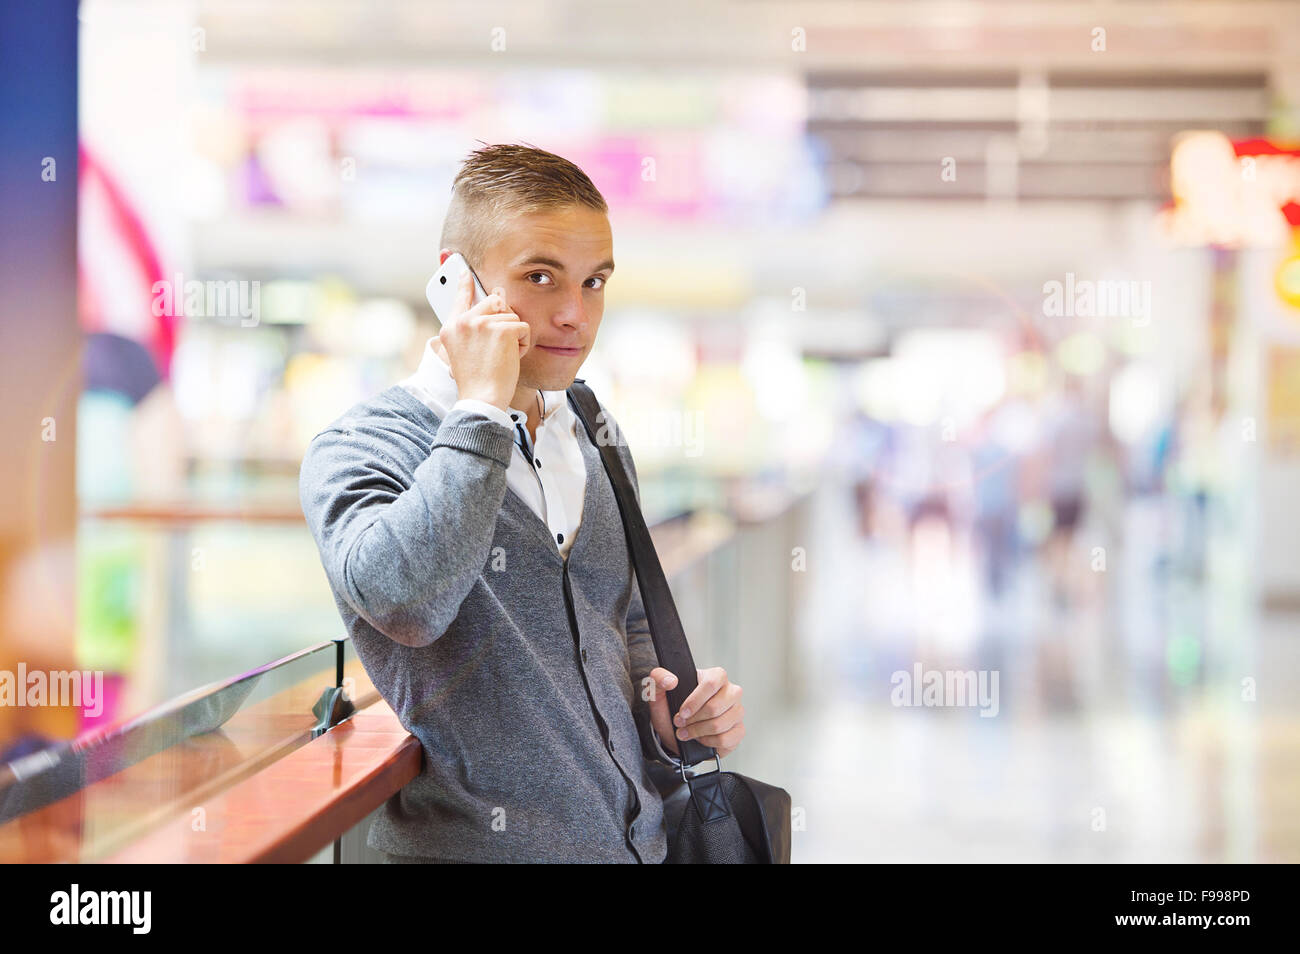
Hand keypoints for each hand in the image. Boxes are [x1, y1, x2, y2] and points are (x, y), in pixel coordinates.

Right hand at [433, 269, 529, 410]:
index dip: (463, 283)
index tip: (464, 270)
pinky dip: (523, 344)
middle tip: (497, 347)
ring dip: (513, 337)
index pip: (458, 298)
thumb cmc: (476, 381)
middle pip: (494, 304)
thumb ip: (474, 326)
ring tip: (501, 357)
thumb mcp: (464, 352)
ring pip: (511, 317)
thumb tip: (499, 295)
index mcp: (451, 328)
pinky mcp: (501, 329)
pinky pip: (523, 327)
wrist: (482, 398)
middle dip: (503, 322)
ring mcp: (481, 323)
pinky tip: (511, 357)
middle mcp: (463, 321)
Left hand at [646, 666, 744, 758]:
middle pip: (715, 707)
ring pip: (720, 725)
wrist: (675, 731)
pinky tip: (700, 739)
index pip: (712, 683)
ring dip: (698, 732)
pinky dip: (708, 742)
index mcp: (715, 676)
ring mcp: (737, 712)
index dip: (695, 700)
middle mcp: (731, 692)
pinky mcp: (739, 731)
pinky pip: (726, 739)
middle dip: (694, 720)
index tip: (682, 712)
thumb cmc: (671, 708)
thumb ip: (658, 678)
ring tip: (686, 732)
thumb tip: (671, 680)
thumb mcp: (658, 692)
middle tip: (680, 724)